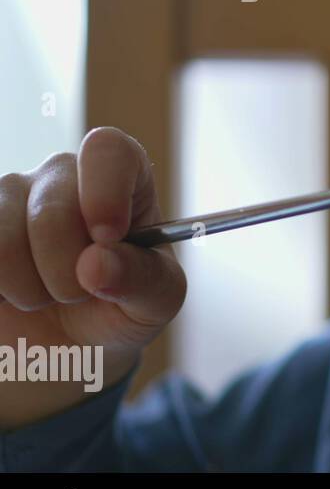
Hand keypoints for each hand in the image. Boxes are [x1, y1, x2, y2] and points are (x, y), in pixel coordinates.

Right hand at [0, 127, 186, 427]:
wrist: (70, 339)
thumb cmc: (120, 304)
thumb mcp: (156, 301)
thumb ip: (143, 280)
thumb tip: (97, 264)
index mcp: (122, 176)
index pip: (108, 150)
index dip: (105, 193)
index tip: (107, 239)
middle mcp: (62, 173)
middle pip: (51, 212)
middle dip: (68, 274)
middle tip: (81, 290)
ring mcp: (8, 193)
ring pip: (3, 244)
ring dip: (30, 292)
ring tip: (46, 294)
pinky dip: (0, 293)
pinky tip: (12, 291)